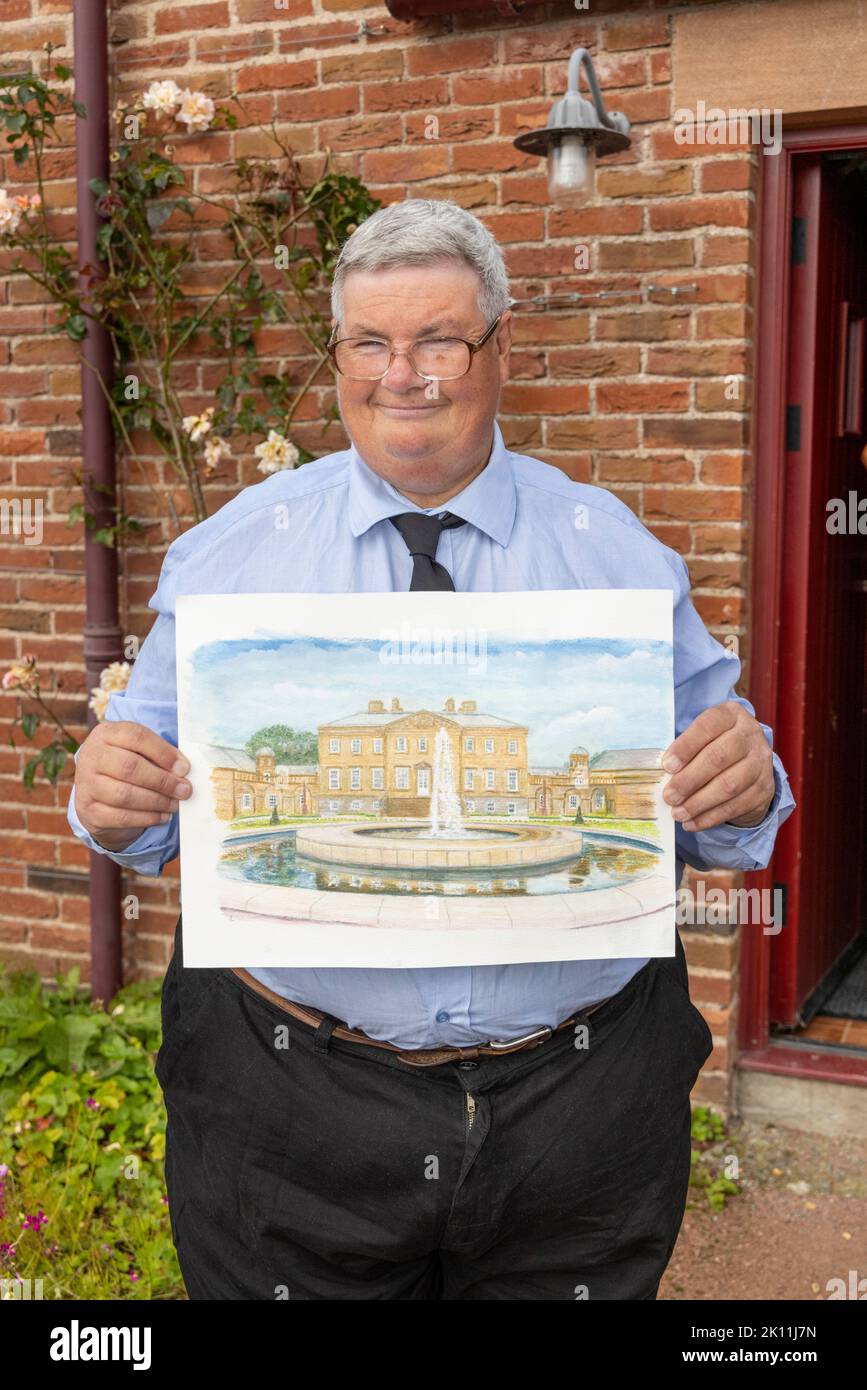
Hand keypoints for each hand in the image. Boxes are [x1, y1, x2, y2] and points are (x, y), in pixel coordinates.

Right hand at [73, 721, 191, 852]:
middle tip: (184, 790)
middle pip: (129, 767)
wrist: (97, 792)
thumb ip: (160, 755)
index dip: (163, 752)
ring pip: (124, 794)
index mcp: (106, 733)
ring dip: (157, 801)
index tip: (184, 768)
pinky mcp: (89, 810)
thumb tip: (182, 770)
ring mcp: (86, 784)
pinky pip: (121, 817)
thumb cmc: (127, 766)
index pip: (135, 737)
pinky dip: (147, 818)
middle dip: (162, 781)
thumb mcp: (139, 751)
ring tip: (175, 804)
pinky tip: (162, 816)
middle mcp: (92, 756)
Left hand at [661, 701, 774, 832]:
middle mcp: (750, 734)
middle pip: (718, 757)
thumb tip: (663, 774)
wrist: (750, 761)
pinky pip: (735, 806)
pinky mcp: (764, 788)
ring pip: (728, 785)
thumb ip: (684, 749)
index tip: (666, 766)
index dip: (686, 746)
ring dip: (698, 803)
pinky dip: (710, 817)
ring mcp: (761, 762)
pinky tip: (691, 823)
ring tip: (677, 813)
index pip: (708, 726)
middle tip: (668, 796)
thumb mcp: (702, 736)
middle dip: (689, 780)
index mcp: (731, 714)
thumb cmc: (714, 745)